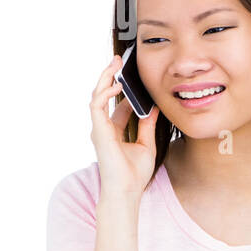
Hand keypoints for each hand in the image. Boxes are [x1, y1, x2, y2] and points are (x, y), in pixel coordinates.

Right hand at [90, 53, 159, 197]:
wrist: (127, 190)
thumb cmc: (135, 173)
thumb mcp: (147, 144)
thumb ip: (148, 125)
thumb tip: (154, 108)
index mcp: (114, 130)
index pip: (117, 105)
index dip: (124, 90)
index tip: (133, 76)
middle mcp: (104, 127)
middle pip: (103, 95)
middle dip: (109, 76)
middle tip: (118, 60)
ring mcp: (99, 128)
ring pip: (96, 96)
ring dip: (105, 78)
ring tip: (115, 64)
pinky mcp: (98, 130)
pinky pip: (96, 106)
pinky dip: (104, 93)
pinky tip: (115, 84)